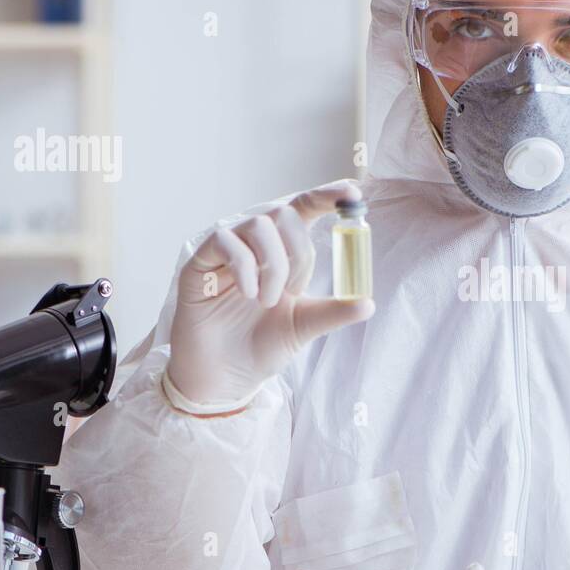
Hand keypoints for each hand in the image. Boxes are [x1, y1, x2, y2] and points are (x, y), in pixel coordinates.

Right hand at [166, 181, 373, 407]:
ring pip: (258, 225)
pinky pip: (225, 241)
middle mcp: (255, 245)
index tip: (351, 193)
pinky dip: (244, 266)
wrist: (225, 377)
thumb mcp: (304, 326)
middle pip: (284, 213)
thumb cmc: (261, 347)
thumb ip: (333, 312)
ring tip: (266, 301)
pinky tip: (246, 294)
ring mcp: (227, 252)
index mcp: (284, 253)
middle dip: (297, 251)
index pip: (305, 209)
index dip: (327, 196)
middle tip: (291, 291)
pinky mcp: (200, 263)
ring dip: (272, 264)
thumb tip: (368, 303)